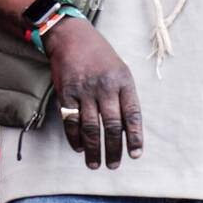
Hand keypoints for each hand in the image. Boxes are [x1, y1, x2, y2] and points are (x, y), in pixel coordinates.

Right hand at [43, 18, 142, 169]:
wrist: (71, 37)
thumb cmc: (100, 56)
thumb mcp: (120, 70)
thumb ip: (123, 96)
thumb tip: (126, 129)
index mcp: (123, 81)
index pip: (132, 114)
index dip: (134, 136)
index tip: (135, 154)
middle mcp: (105, 87)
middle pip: (111, 125)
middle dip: (113, 149)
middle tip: (114, 165)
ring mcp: (84, 91)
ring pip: (90, 128)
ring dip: (94, 149)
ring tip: (96, 164)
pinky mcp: (66, 93)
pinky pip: (71, 122)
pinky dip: (75, 138)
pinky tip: (80, 148)